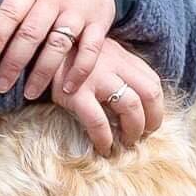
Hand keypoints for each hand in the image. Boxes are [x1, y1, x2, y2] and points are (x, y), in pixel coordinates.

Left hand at [0, 0, 115, 98]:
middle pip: (32, 33)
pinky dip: (80, 71)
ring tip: (30, 93)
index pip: (10, 11)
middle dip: (15, 62)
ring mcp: (78, 11)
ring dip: (43, 72)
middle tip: (1, 85)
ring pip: (59, 44)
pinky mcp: (99, 23)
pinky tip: (67, 89)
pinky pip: (91, 50)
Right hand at [58, 39, 164, 155]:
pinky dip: (104, 138)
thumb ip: (117, 69)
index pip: (153, 82)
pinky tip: (103, 147)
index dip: (157, 107)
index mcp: (121, 56)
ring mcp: (96, 77)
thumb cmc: (69, 58)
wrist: (38, 48)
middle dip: (153, 120)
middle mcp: (114, 64)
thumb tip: (135, 100)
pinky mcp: (75, 93)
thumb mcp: (98, 55)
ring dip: (134, 130)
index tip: (150, 122)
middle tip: (143, 136)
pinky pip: (98, 121)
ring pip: (131, 105)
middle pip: (150, 93)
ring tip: (126, 143)